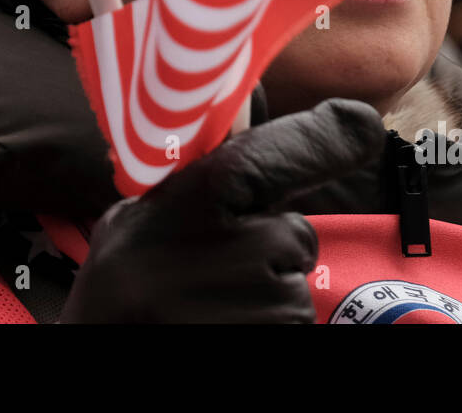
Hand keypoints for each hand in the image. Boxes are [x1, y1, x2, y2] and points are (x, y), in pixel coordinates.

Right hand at [59, 98, 384, 322]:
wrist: (99, 344)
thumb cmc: (120, 273)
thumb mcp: (148, 203)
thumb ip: (206, 172)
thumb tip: (252, 117)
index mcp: (218, 188)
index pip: (303, 149)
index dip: (338, 135)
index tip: (362, 123)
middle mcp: (255, 241)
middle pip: (293, 230)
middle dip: (266, 244)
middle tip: (208, 261)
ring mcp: (271, 300)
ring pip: (292, 281)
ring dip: (262, 290)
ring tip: (204, 298)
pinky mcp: (279, 337)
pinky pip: (289, 321)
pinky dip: (260, 323)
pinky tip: (216, 320)